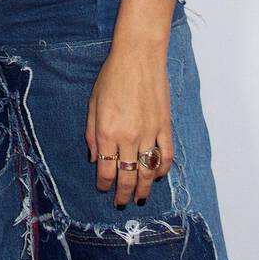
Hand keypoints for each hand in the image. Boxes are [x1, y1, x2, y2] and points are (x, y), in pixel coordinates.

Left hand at [85, 43, 173, 206]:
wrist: (138, 57)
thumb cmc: (111, 76)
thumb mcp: (93, 103)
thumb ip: (92, 134)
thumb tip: (95, 159)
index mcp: (108, 132)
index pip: (106, 170)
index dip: (104, 185)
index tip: (103, 190)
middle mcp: (129, 137)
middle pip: (127, 176)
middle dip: (123, 193)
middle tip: (122, 202)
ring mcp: (150, 133)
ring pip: (148, 171)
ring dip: (145, 188)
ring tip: (141, 197)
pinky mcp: (165, 127)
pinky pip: (166, 155)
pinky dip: (163, 169)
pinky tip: (158, 176)